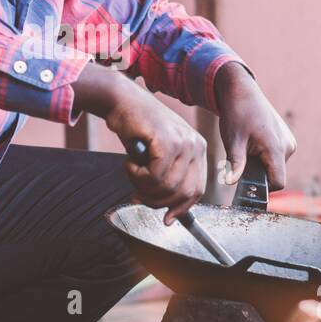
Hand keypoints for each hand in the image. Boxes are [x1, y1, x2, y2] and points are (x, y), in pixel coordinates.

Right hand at [74, 65, 207, 223]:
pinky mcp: (166, 141)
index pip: (197, 190)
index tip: (167, 220)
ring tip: (132, 172)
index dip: (181, 209)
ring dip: (143, 187)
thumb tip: (169, 216)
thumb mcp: (158, 156)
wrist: (122, 101)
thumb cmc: (137, 129)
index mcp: (198, 149)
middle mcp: (196, 145)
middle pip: (183, 193)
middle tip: (137, 196)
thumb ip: (167, 180)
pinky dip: (136, 176)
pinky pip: (154, 176)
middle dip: (157, 201)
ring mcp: (183, 142)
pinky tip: (129, 163)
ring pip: (167, 187)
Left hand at [214, 62, 296, 190]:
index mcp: (277, 148)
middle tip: (240, 160)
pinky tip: (252, 143)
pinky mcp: (286, 138)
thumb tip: (230, 183)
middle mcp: (288, 146)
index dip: (262, 188)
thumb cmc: (237, 114)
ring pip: (275, 165)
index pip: (278, 183)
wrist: (242, 92)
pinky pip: (277, 156)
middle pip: (275, 174)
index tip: (246, 184)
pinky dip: (264, 155)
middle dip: (258, 173)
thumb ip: (236, 165)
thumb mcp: (233, 142)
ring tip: (246, 148)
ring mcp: (289, 141)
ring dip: (260, 164)